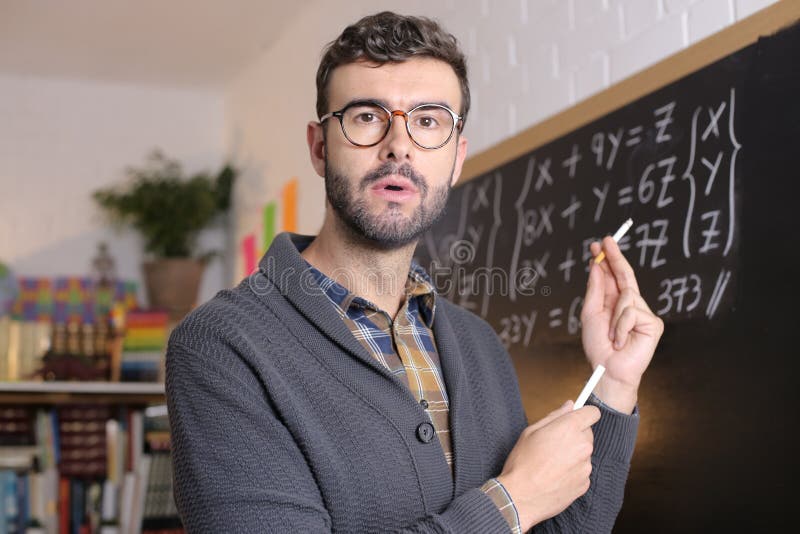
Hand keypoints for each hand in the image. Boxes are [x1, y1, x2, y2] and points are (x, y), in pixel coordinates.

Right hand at [497, 401, 599, 530]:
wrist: (521, 497)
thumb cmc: (522, 463)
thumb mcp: (531, 431)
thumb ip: (554, 416)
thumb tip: (569, 406)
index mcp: (569, 428)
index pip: (592, 413)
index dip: (584, 413)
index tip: (576, 417)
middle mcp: (583, 446)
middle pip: (587, 433)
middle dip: (574, 435)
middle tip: (553, 443)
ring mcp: (586, 466)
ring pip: (583, 453)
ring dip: (573, 454)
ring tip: (551, 463)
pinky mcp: (585, 483)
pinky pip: (581, 471)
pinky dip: (572, 471)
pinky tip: (554, 476)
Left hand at [581, 236, 664, 412]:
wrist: (607, 369)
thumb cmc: (598, 346)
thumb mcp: (590, 313)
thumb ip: (595, 290)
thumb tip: (596, 265)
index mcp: (615, 302)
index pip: (614, 276)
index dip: (607, 259)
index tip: (599, 244)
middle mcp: (631, 305)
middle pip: (626, 275)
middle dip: (614, 257)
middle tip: (606, 241)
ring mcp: (643, 313)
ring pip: (627, 295)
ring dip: (613, 316)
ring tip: (611, 335)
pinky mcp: (653, 324)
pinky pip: (632, 312)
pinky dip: (621, 327)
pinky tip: (620, 340)